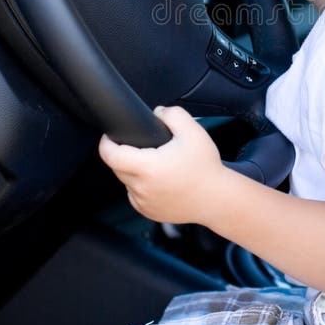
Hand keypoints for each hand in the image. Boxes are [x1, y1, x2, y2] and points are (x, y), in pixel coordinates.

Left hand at [98, 106, 224, 223]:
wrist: (218, 199)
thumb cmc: (206, 168)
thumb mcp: (193, 132)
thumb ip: (173, 114)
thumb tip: (157, 112)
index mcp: (146, 167)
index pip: (110, 155)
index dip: (106, 142)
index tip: (110, 135)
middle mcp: (140, 188)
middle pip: (117, 167)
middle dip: (124, 154)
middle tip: (145, 147)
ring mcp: (143, 203)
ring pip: (127, 182)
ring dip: (134, 171)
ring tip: (157, 164)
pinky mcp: (149, 212)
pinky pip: (136, 195)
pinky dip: (142, 186)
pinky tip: (161, 180)